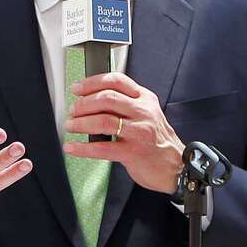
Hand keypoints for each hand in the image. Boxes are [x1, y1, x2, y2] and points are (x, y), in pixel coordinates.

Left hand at [63, 72, 183, 194]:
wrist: (175, 166)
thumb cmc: (156, 141)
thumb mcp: (147, 114)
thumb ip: (126, 104)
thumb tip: (93, 99)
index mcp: (145, 99)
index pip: (117, 81)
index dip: (93, 82)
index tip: (77, 88)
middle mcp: (143, 112)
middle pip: (107, 98)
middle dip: (84, 104)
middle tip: (73, 111)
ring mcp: (139, 132)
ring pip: (103, 120)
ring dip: (81, 123)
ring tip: (71, 126)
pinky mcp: (133, 152)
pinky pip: (102, 148)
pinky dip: (83, 148)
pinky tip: (73, 147)